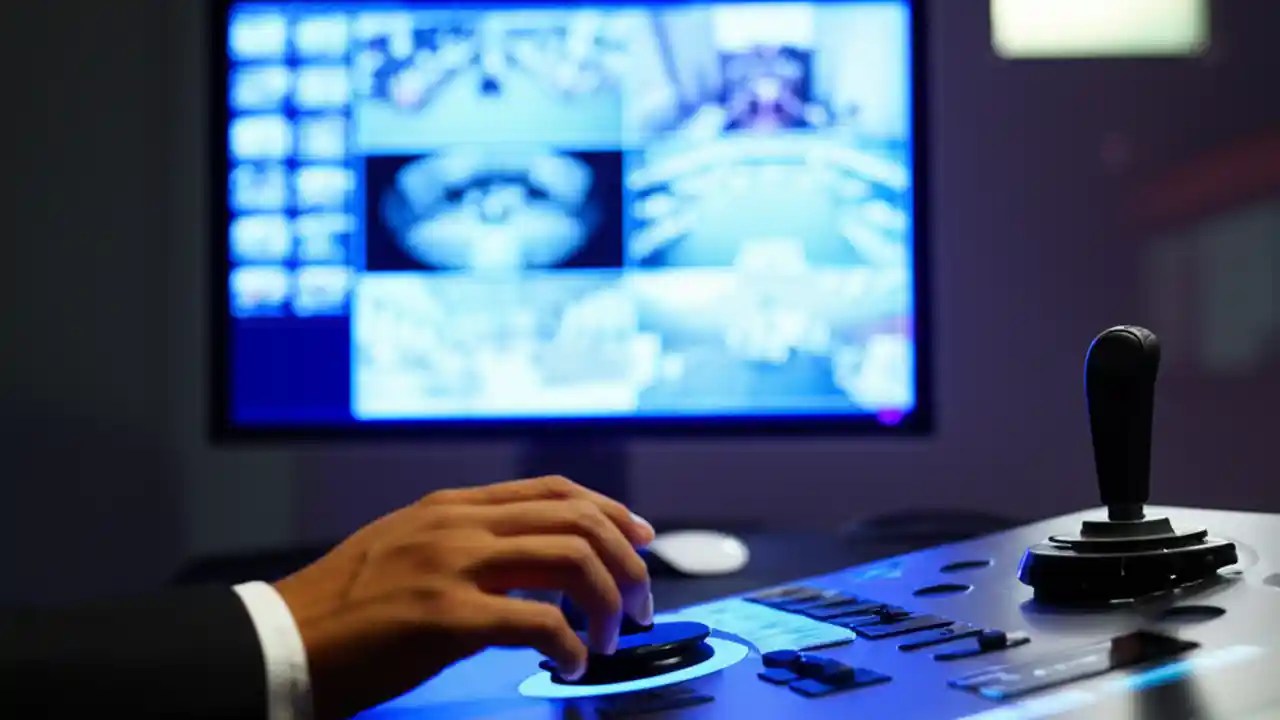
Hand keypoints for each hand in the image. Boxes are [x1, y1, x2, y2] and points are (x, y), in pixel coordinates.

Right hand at [272, 476, 654, 719]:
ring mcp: (452, 568)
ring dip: (608, 603)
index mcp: (452, 508)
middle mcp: (459, 526)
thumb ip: (467, 544)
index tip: (641, 541)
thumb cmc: (343, 607)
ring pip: (571, 562)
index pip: (555, 493)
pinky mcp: (444, 618)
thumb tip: (531, 565)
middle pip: (578, 522)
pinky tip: (571, 665)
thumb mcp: (407, 548)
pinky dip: (571, 646)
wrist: (281, 642)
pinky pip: (538, 625)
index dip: (611, 513)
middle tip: (640, 606)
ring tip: (611, 639)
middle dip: (627, 564)